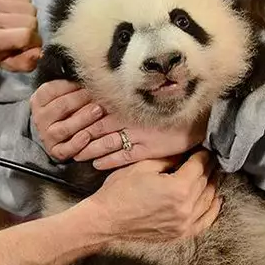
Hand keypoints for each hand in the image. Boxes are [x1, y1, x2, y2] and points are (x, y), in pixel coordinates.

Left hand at [0, 0, 41, 71]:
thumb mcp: (6, 64)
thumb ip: (25, 62)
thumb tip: (40, 52)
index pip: (26, 35)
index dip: (34, 41)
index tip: (29, 44)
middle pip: (31, 20)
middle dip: (31, 29)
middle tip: (20, 34)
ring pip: (30, 7)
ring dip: (28, 17)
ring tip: (15, 23)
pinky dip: (23, 6)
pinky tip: (12, 13)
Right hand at [30, 79, 107, 160]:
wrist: (54, 132)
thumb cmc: (64, 107)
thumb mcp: (61, 92)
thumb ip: (68, 82)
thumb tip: (84, 68)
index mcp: (39, 100)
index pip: (53, 89)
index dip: (71, 84)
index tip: (87, 80)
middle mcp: (40, 118)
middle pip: (61, 107)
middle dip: (81, 99)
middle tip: (98, 94)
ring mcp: (47, 135)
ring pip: (64, 128)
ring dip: (83, 118)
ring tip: (98, 111)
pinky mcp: (56, 151)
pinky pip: (65, 149)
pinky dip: (76, 143)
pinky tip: (87, 136)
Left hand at [74, 112, 208, 169]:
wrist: (201, 117)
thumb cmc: (173, 106)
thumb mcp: (147, 99)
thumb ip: (128, 102)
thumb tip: (103, 101)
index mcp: (130, 102)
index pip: (97, 108)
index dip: (79, 116)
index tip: (65, 122)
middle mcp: (132, 116)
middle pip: (97, 125)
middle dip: (79, 134)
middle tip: (62, 142)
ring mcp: (140, 133)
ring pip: (107, 141)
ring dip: (90, 148)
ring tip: (76, 154)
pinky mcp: (149, 148)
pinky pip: (124, 155)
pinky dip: (109, 160)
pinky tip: (97, 164)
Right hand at [87, 150, 220, 242]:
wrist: (106, 221)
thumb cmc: (120, 192)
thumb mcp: (143, 167)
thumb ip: (168, 159)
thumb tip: (184, 153)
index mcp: (178, 188)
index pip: (198, 166)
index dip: (202, 155)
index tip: (203, 148)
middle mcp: (186, 208)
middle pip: (204, 182)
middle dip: (206, 168)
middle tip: (207, 158)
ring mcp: (184, 224)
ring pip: (208, 201)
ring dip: (211, 185)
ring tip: (210, 174)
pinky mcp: (180, 234)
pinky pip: (205, 221)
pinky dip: (212, 210)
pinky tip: (215, 200)